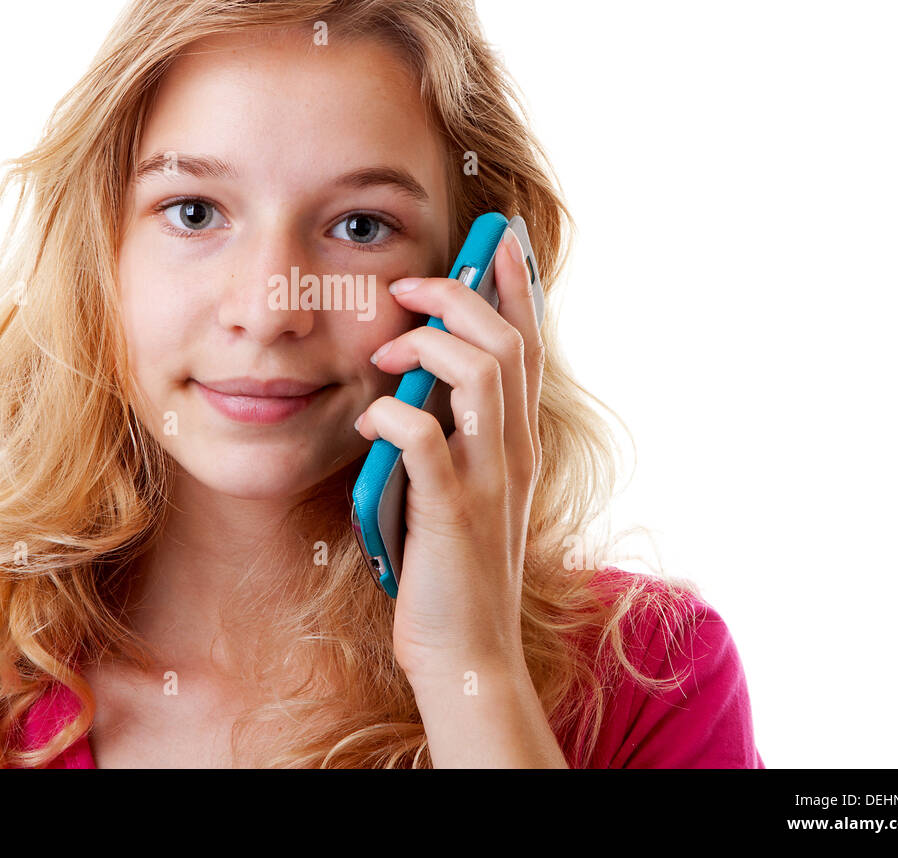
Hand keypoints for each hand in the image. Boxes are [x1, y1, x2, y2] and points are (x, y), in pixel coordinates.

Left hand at [354, 227, 545, 686]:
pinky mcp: (452, 514)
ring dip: (427, 345)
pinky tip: (368, 420)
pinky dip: (392, 415)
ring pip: (480, 374)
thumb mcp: (463, 490)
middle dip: (459, 297)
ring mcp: (489, 482)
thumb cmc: (451, 570)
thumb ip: (452, 437)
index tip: (497, 240)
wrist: (469, 656)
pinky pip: (425, 439)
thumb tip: (411, 386)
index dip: (516, 287)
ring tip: (384, 354)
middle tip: (409, 292)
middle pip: (506, 343)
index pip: (529, 344)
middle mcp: (514, 452)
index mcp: (517, 443)